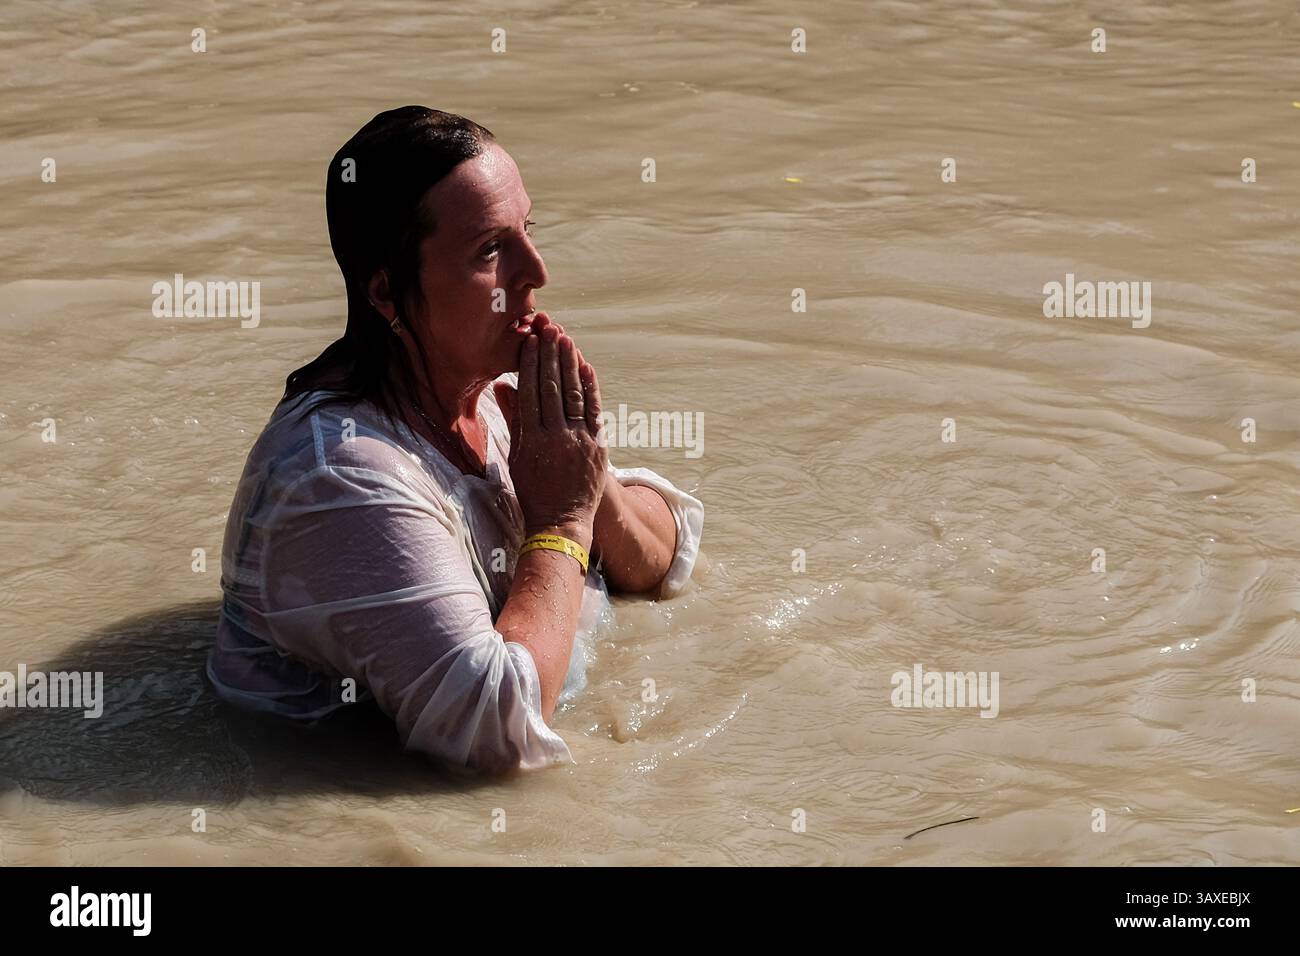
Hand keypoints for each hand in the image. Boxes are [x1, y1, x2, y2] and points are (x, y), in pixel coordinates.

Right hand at [493, 322, 606, 547]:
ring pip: (574, 395)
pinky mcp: (598, 447)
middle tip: (549, 329)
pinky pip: (594, 411)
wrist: (562, 521)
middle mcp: (556, 437)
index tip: (530, 341)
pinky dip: (591, 388)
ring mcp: (579, 441)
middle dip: (551, 355)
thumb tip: (502, 386)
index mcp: (532, 439)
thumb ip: (513, 420)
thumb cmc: (533, 489)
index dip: (530, 364)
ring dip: (570, 364)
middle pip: (553, 388)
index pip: (530, 392)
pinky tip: (587, 367)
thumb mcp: (516, 456)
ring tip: (566, 340)